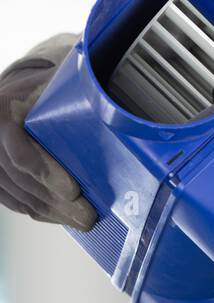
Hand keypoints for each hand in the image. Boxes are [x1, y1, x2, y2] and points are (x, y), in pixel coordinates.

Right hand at [0, 34, 95, 229]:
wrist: (13, 96)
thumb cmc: (38, 89)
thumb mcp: (53, 82)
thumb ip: (77, 89)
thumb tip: (113, 105)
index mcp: (4, 113)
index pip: (21, 153)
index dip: (47, 173)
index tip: (73, 190)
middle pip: (24, 181)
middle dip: (58, 202)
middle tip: (87, 215)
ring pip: (20, 196)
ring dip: (51, 213)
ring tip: (81, 220)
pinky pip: (14, 201)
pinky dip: (38, 211)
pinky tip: (59, 217)